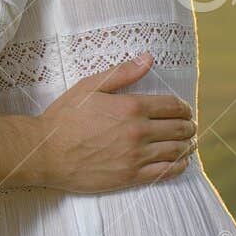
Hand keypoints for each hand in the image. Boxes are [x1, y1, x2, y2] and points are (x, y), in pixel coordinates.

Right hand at [33, 53, 197, 192]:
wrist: (46, 152)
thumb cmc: (65, 117)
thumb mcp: (90, 86)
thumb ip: (122, 73)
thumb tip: (149, 58)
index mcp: (131, 107)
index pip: (172, 106)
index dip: (184, 107)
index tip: (185, 109)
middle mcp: (138, 132)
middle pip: (179, 129)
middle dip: (189, 126)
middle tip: (189, 126)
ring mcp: (136, 156)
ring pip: (176, 151)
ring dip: (187, 146)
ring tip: (188, 143)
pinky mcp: (131, 176)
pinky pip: (166, 172)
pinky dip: (179, 166)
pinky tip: (180, 163)